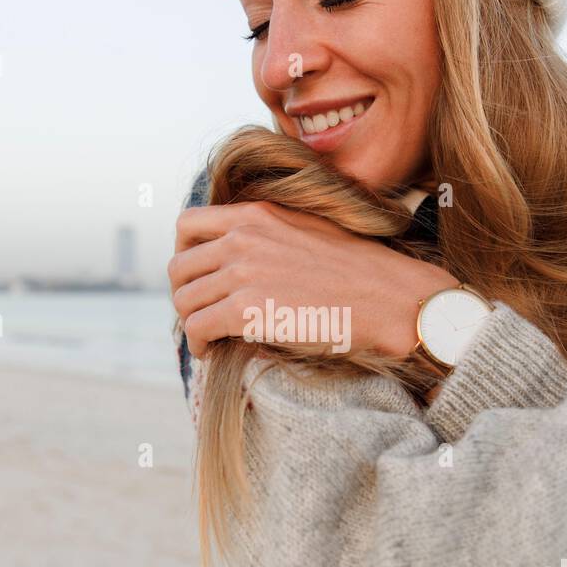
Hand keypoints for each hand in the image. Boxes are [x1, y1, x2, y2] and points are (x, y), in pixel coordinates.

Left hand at [169, 201, 457, 358]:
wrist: (387, 296)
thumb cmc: (357, 271)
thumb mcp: (306, 230)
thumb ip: (268, 235)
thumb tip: (242, 259)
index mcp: (255, 215)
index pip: (187, 223)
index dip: (183, 252)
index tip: (194, 275)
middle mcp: (242, 238)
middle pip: (178, 266)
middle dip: (184, 293)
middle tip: (199, 313)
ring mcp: (242, 273)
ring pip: (184, 300)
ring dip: (191, 323)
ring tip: (207, 338)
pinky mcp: (245, 310)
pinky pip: (197, 328)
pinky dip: (198, 344)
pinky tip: (211, 352)